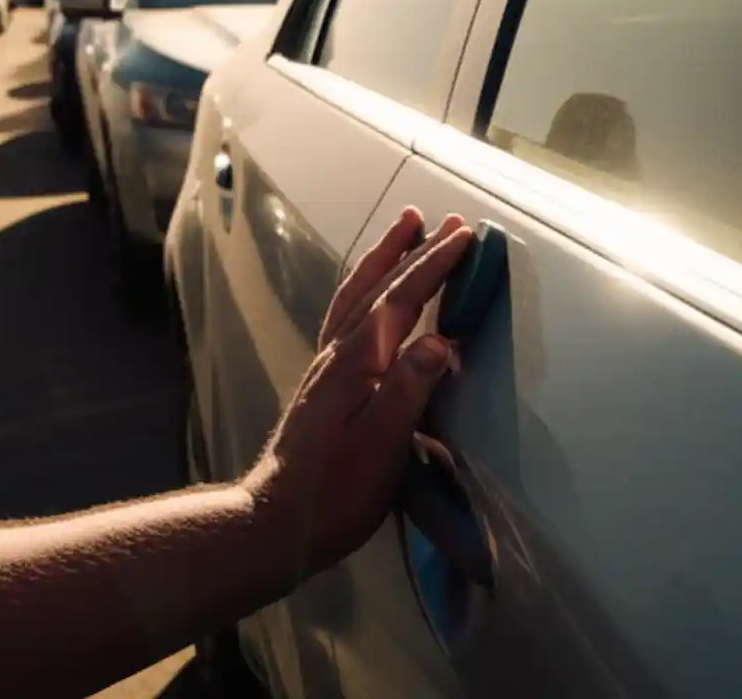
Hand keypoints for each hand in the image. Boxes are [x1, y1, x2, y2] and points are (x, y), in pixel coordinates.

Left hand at [244, 208, 472, 576]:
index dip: (433, 268)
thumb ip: (409, 390)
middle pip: (376, 288)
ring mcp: (325, 368)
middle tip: (438, 219)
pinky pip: (346, 316)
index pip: (401, 302)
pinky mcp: (322, 384)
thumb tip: (443, 341)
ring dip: (381, 260)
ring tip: (402, 231)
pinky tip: (371, 295)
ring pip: (354, 296)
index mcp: (356, 364)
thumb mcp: (382, 446)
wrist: (278, 522)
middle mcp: (337, 355)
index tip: (463, 235)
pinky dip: (364, 290)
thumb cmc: (337, 492)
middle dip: (410, 252)